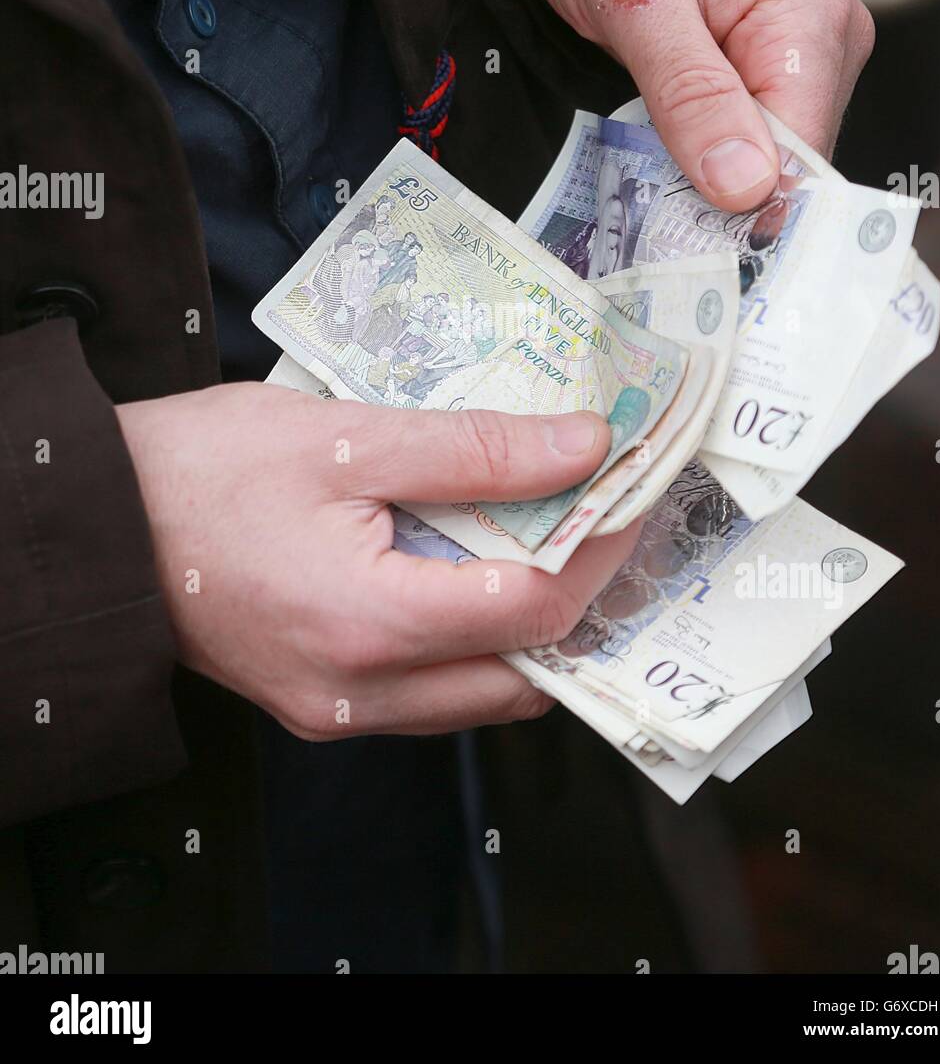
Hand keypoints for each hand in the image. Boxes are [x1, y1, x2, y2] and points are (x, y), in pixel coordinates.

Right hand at [117, 383, 640, 739]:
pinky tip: (474, 573)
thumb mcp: (347, 438)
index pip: (537, 609)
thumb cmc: (204, 471)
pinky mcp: (321, 704)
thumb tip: (586, 448)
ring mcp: (339, 711)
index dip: (601, 550)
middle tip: (604, 522)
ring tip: (550, 541)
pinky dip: (472, 642)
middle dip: (580, 602)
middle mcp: (363, 695)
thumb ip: (476, 450)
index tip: (632, 491)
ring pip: (480, 694)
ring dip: (529, 628)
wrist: (97, 524)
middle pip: (522, 674)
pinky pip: (430, 692)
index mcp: (371, 625)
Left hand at [521, 0, 874, 210]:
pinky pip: (750, 132)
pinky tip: (662, 160)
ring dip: (707, 182)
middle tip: (647, 226)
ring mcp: (804, 48)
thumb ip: (689, 90)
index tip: (678, 247)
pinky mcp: (770, 58)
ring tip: (646, 187)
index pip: (798, 155)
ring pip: (767, 157)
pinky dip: (705, 155)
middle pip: (788, 164)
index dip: (742, 210)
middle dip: (720, 201)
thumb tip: (746, 190)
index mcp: (804, 16)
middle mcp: (825, 36)